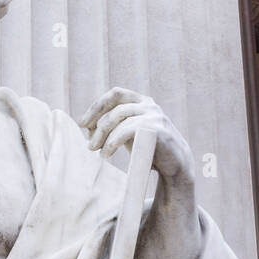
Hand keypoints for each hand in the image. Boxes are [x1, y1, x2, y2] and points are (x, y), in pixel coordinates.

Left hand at [80, 88, 195, 183]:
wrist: (175, 164)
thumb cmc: (148, 149)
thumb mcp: (127, 134)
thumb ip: (111, 127)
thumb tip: (86, 126)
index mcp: (141, 101)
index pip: (115, 94)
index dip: (96, 106)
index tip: (83, 123)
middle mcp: (149, 105)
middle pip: (115, 109)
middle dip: (98, 127)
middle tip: (89, 145)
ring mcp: (154, 115)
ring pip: (119, 118)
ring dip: (103, 136)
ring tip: (98, 152)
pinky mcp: (157, 128)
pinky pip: (127, 130)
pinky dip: (112, 141)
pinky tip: (106, 153)